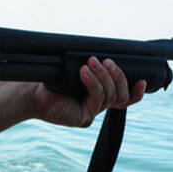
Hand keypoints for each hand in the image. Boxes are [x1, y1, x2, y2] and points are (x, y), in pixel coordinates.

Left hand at [31, 56, 145, 127]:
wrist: (30, 92)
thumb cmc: (49, 79)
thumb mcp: (75, 69)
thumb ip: (92, 66)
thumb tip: (104, 54)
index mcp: (97, 96)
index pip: (124, 98)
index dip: (136, 92)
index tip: (142, 80)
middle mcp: (96, 106)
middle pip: (122, 95)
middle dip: (117, 75)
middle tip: (106, 61)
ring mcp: (91, 113)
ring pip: (111, 95)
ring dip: (104, 76)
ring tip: (91, 63)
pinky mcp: (83, 117)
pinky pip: (97, 98)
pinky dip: (94, 82)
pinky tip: (84, 72)